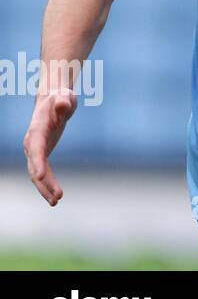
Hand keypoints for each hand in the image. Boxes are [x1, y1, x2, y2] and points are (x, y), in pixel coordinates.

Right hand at [24, 87, 78, 205]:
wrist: (54, 100)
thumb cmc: (61, 97)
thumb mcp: (65, 96)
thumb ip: (63, 102)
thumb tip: (62, 104)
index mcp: (37, 129)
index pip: (36, 147)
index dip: (38, 161)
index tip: (42, 175)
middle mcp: (32, 142)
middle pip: (36, 165)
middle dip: (45, 182)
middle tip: (58, 196)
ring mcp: (35, 149)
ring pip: (36, 173)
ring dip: (45, 188)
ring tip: (56, 201)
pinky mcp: (41, 154)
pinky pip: (43, 173)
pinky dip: (48, 184)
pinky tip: (55, 197)